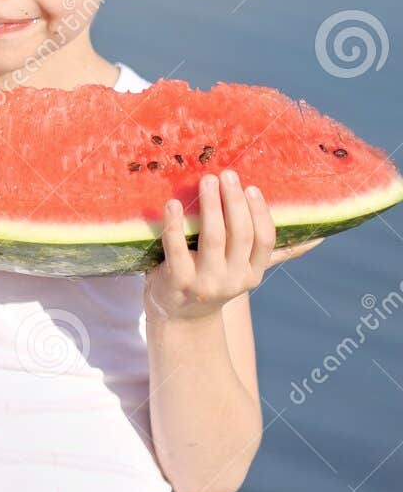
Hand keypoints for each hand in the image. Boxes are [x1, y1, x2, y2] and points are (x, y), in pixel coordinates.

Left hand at [145, 170, 322, 321]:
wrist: (180, 316)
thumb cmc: (213, 281)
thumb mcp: (244, 271)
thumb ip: (276, 253)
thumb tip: (319, 238)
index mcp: (253, 273)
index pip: (265, 239)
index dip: (260, 212)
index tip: (252, 187)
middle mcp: (233, 280)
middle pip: (240, 234)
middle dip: (234, 202)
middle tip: (226, 174)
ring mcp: (205, 282)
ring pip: (213, 237)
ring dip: (211, 206)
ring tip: (207, 181)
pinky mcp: (178, 282)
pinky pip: (177, 248)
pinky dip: (175, 224)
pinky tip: (172, 204)